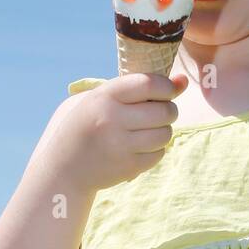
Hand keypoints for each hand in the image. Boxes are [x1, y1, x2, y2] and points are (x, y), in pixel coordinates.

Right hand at [46, 70, 188, 192]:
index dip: (166, 87)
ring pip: (165, 134)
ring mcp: (120, 145)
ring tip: (149, 130)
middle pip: (164, 111)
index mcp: (105, 96)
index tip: (167, 91)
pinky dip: (156, 150)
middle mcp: (112, 119)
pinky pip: (159, 154)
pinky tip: (141, 147)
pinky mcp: (128, 167)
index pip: (149, 84)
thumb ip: (141, 87)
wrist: (65, 167)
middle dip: (169, 110)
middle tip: (159, 113)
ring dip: (164, 131)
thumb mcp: (104, 99)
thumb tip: (184, 81)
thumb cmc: (89, 125)